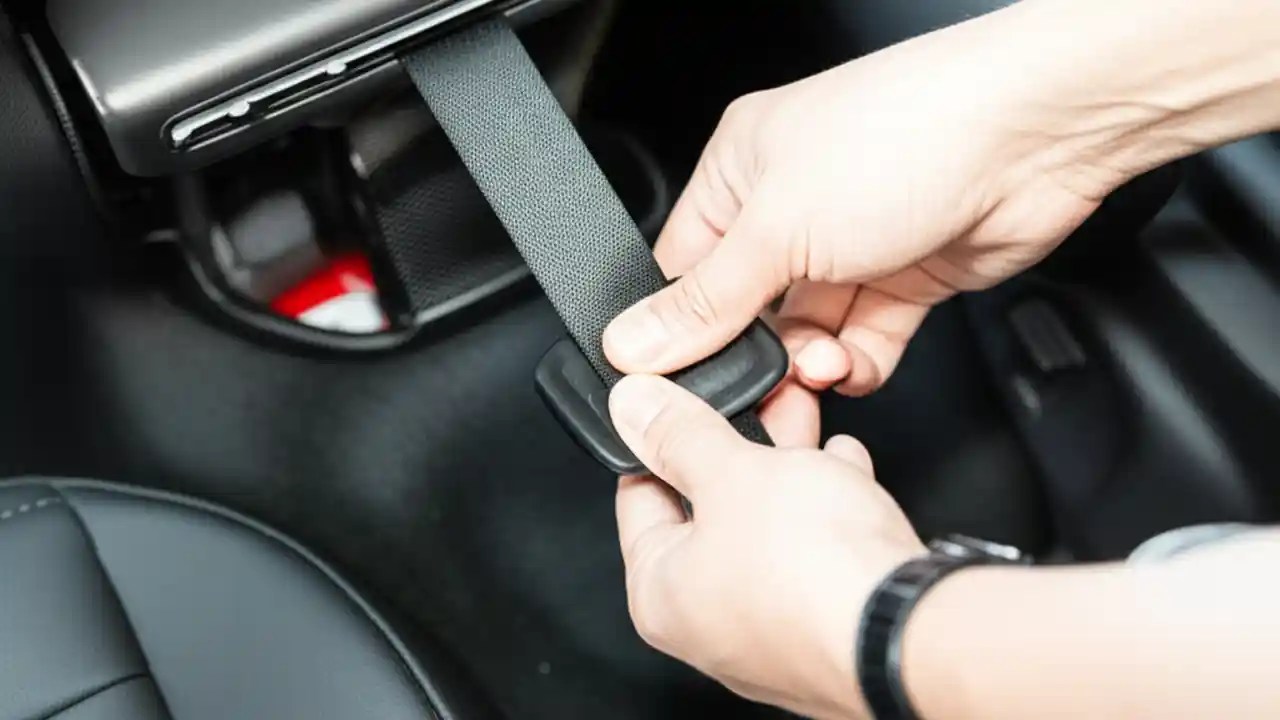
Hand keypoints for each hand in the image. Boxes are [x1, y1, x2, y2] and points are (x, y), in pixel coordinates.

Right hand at [604, 16, 1115, 429]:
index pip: (685, 269)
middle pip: (748, 311)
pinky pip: (863, 341)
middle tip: (765, 386)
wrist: (1035, 135)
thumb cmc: (906, 133)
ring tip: (822, 366)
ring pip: (807, 334)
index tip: (684, 378)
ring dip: (812, 363)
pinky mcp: (907, 276)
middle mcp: (793, 205)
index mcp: (741, 170)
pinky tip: (856, 364)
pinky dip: (857, 364)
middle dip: (757, 355)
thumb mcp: (777, 226)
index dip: (682, 328)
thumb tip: (633, 341)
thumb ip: (706, 300)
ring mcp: (853, 242)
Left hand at [610, 374, 923, 718]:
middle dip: (741, 447)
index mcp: (660, 595)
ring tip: (805, 422)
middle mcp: (709, 625)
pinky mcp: (831, 626)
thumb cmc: (810, 567)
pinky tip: (844, 469)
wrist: (911, 627)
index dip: (658, 439)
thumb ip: (678, 433)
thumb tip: (632, 407)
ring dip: (790, 471)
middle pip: (710, 512)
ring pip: (770, 527)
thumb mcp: (730, 471)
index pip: (639, 499)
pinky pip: (818, 553)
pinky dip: (828, 508)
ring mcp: (774, 631)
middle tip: (756, 402)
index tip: (675, 403)